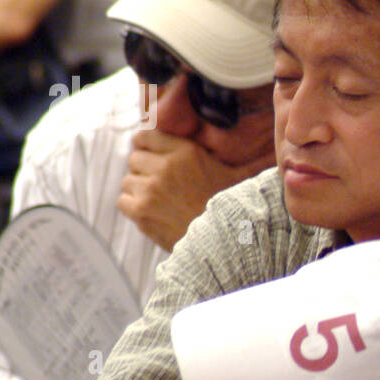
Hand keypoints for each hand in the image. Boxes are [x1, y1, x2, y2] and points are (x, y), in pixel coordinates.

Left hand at [117, 129, 271, 250]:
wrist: (223, 244)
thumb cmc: (231, 209)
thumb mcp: (235, 175)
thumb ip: (230, 156)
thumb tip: (256, 145)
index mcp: (186, 152)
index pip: (146, 135)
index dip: (146, 145)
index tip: (151, 154)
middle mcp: (164, 167)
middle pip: (135, 158)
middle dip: (144, 169)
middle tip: (159, 183)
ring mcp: (150, 189)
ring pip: (128, 180)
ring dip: (138, 189)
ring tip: (157, 201)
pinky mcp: (140, 211)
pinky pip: (123, 200)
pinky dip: (133, 206)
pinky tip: (151, 212)